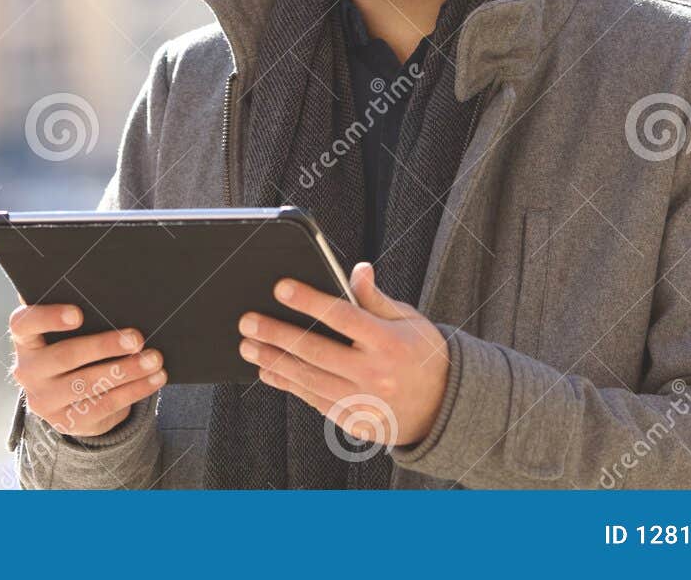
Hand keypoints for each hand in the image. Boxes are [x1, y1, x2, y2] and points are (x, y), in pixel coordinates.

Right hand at [8, 302, 166, 437]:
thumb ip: (72, 313)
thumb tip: (106, 289)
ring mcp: (44, 400)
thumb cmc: (71, 347)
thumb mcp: (64, 332)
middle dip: (104, 346)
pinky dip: (134, 390)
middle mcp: (27, 371)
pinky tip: (155, 378)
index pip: (24, 324)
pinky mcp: (67, 421)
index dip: (48, 317)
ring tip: (154, 359)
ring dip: (126, 370)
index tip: (79, 314)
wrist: (66, 399)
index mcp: (24, 340)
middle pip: (65, 356)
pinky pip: (104, 405)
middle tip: (137, 338)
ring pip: (88, 384)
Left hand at [237, 261, 449, 446]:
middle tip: (248, 321)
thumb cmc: (421, 354)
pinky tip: (268, 370)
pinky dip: (288, 385)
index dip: (310, 301)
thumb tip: (357, 269)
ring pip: (309, 380)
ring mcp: (363, 401)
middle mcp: (375, 373)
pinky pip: (314, 401)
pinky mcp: (354, 421)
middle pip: (316, 351)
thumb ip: (376, 298)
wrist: (442, 407)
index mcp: (388, 341)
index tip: (280, 288)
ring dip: (274, 361)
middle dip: (277, 334)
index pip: (343, 317)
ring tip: (248, 346)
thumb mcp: (408, 319)